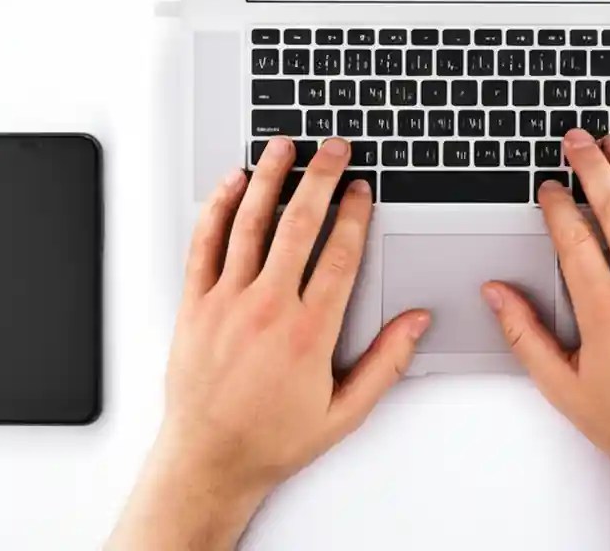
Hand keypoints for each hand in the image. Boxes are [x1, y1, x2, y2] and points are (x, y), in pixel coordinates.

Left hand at [109, 137, 428, 550]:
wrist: (208, 460)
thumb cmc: (273, 439)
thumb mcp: (346, 411)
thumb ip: (386, 362)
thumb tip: (415, 322)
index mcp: (309, 332)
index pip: (340, 254)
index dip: (355, 214)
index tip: (362, 190)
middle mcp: (267, 309)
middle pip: (299, 224)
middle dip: (321, 178)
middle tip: (334, 150)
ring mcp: (226, 303)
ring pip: (250, 224)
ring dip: (269, 178)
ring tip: (283, 147)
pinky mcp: (194, 305)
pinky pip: (204, 244)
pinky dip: (218, 209)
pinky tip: (231, 184)